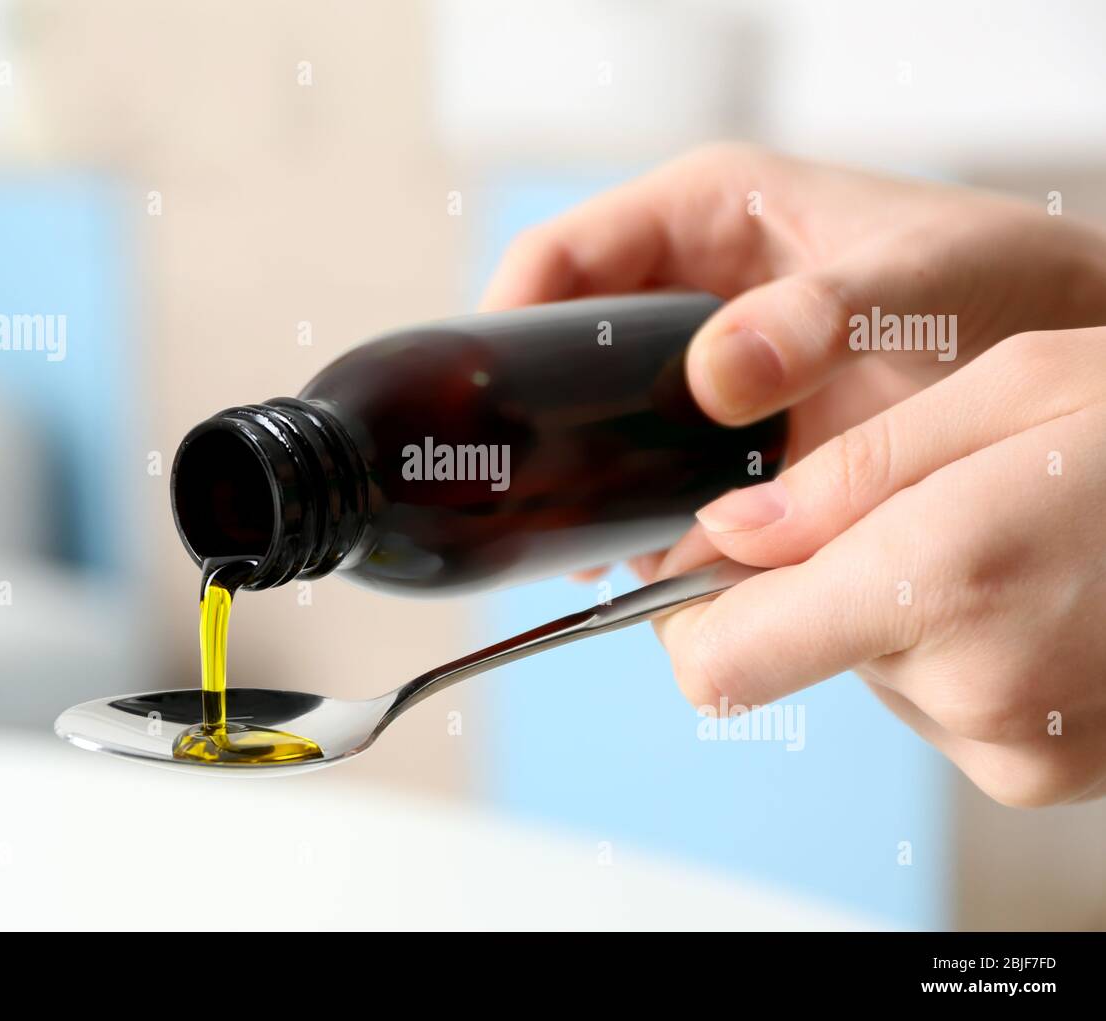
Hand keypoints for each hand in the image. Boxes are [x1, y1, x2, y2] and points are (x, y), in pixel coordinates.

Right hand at [480, 143, 1105, 579]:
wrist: (1070, 365)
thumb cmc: (1010, 291)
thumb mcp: (928, 282)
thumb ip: (829, 314)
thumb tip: (715, 374)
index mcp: (705, 216)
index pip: (560, 258)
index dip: (505, 322)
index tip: (487, 399)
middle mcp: (688, 296)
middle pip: (563, 353)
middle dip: (542, 421)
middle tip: (528, 492)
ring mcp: (705, 376)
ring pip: (603, 427)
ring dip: (590, 485)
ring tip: (587, 544)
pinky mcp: (729, 442)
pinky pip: (656, 479)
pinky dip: (644, 522)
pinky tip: (652, 561)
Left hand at [659, 327, 1105, 806]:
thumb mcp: (1003, 391)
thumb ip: (839, 476)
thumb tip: (721, 539)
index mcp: (942, 582)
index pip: (718, 662)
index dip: (691, 614)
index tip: (719, 559)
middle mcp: (970, 691)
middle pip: (795, 656)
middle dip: (822, 586)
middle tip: (922, 511)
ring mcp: (1012, 753)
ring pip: (872, 675)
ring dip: (900, 610)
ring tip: (1001, 541)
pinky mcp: (1045, 779)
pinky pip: (942, 705)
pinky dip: (957, 650)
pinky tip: (1034, 592)